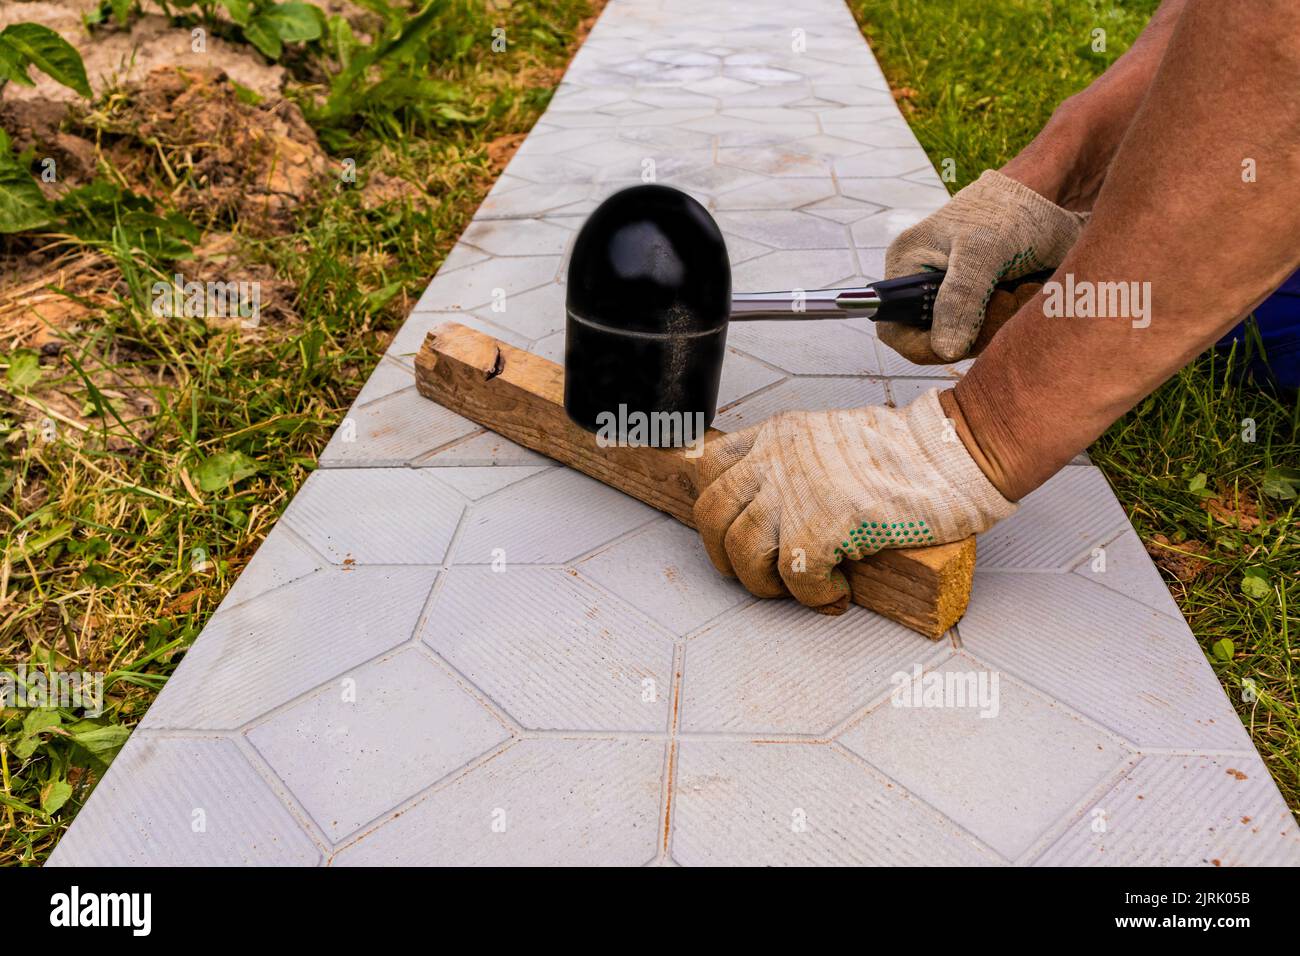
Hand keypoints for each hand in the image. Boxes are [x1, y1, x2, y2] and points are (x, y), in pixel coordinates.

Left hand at [693, 389, 1016, 613]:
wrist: (952, 452)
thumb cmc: (907, 454)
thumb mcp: (831, 439)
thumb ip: (796, 465)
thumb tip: (776, 512)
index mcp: (778, 435)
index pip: (710, 467)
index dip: (717, 510)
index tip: (735, 535)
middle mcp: (776, 458)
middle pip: (710, 513)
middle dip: (727, 556)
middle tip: (763, 575)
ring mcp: (796, 489)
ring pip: (743, 551)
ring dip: (768, 584)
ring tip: (806, 588)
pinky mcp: (823, 523)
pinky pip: (795, 578)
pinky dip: (815, 598)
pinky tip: (839, 593)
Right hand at [879, 169, 1086, 363]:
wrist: (1047, 195)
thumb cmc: (1008, 210)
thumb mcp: (983, 252)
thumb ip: (960, 299)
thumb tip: (944, 351)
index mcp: (907, 267)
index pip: (894, 329)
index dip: (923, 346)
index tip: (963, 342)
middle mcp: (923, 285)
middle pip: (935, 341)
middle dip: (976, 330)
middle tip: (1009, 297)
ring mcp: (951, 296)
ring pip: (966, 340)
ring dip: (1001, 321)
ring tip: (1024, 286)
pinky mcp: (978, 302)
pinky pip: (988, 331)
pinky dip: (1012, 317)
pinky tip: (1027, 290)